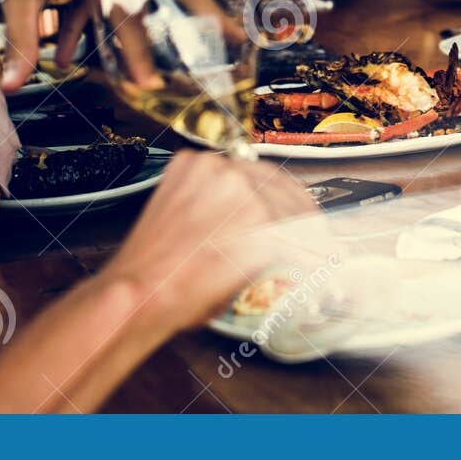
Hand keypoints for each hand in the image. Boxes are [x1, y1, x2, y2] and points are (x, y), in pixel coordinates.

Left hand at [0, 0, 209, 92]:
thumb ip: (18, 42)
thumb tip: (12, 88)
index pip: (124, 7)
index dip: (135, 50)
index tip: (148, 83)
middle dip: (203, 10)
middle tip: (237, 35)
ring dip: (178, 7)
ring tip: (214, 33)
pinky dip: (115, 10)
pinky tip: (90, 44)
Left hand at [98, 152, 320, 334]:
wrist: (138, 289)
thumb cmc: (188, 296)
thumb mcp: (251, 280)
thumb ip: (281, 253)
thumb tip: (302, 247)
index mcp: (264, 219)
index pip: (305, 219)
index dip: (318, 233)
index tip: (322, 240)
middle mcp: (241, 185)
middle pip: (288, 190)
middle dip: (300, 210)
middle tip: (308, 225)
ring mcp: (212, 168)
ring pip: (257, 173)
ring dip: (269, 192)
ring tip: (273, 210)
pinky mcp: (189, 163)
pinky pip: (224, 166)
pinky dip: (233, 181)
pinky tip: (236, 198)